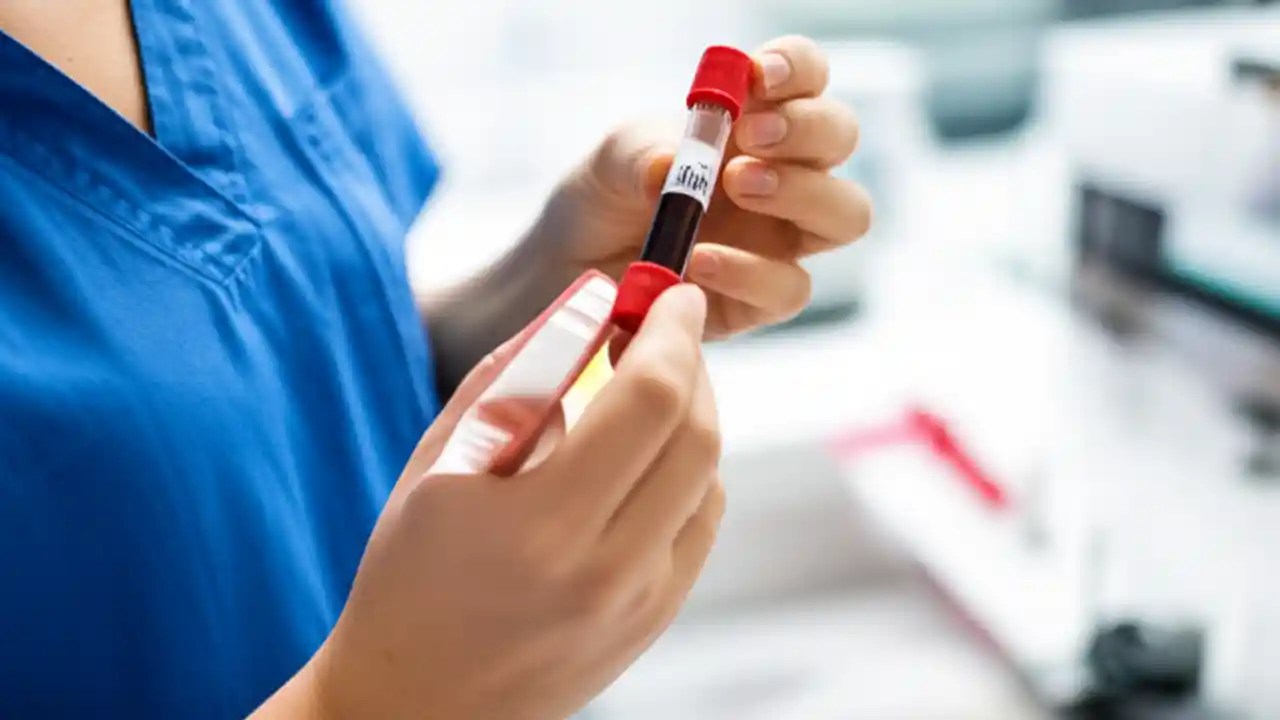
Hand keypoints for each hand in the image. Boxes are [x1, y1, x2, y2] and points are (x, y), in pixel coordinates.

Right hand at [265, 286, 723, 719]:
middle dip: (690, 362)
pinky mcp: (656, 620)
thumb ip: (520, 370)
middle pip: (697, 434)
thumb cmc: (409, 572)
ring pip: (709, 477)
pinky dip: (686, 471)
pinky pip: (701, 522)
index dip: (672, 330)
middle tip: (661, 327)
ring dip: (690, 415)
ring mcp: (643, 604)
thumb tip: (592, 297)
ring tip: (641, 388)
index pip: (651, 398)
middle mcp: (611, 571)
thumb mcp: (444, 458)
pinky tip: (641, 455)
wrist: (416, 699)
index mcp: (545, 525)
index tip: (669, 292)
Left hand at [546, 35, 871, 338]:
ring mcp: (780, 238)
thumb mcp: (609, 161)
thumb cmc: (606, 198)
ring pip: (846, 214)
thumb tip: (671, 166)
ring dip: (803, 192)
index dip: (797, 68)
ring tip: (737, 185)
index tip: (760, 74)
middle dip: (806, 128)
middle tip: (750, 137)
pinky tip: (699, 261)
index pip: (806, 77)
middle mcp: (783, 174)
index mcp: (755, 121)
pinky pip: (789, 287)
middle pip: (840, 137)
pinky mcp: (762, 299)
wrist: (572, 269)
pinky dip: (749, 272)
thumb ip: (640, 153)